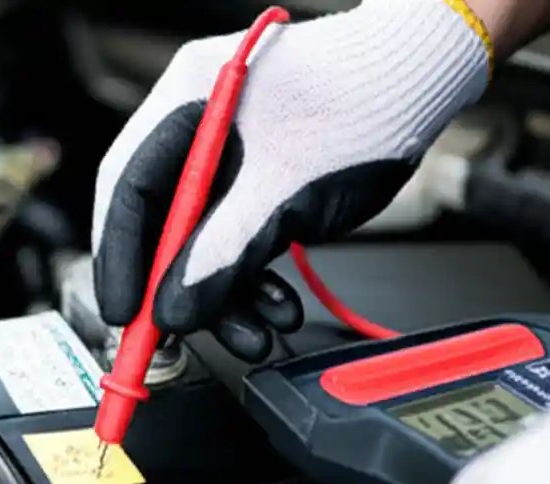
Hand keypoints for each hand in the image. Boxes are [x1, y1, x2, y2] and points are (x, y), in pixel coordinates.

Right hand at [91, 0, 491, 359]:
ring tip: (254, 332)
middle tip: (180, 339)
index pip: (128, 189)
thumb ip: (222, 254)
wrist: (428, 78)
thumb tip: (175, 309)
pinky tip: (276, 306)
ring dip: (227, 295)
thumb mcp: (283, 190)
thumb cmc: (364, 98)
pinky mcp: (266, 179)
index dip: (121, 257)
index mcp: (188, 101)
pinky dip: (255, 277)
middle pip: (163, 221)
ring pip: (207, 240)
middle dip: (178, 288)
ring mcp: (235, 154)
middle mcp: (202, 126)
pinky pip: (242, 238)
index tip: (126, 313)